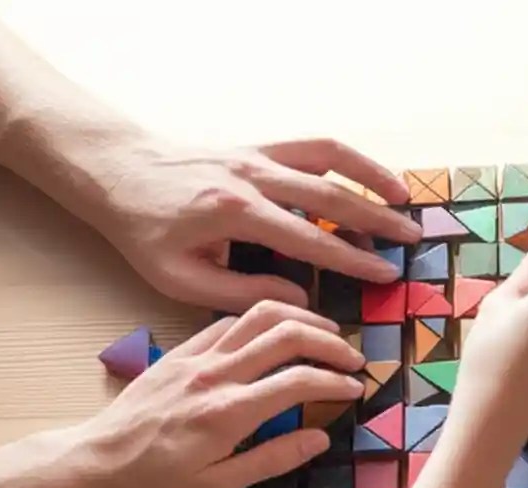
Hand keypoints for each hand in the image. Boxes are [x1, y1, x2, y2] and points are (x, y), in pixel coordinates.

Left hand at [74, 301, 364, 487]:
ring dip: (300, 318)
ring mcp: (196, 357)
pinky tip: (275, 331)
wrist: (93, 463)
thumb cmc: (154, 486)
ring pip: (258, 314)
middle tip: (351, 358)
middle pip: (286, 334)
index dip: (335, 381)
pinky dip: (261, 318)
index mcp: (228, 413)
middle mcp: (216, 374)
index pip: (299, 381)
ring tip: (324, 332)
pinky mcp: (180, 351)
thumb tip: (320, 438)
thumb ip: (271, 459)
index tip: (356, 390)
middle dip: (329, 341)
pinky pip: (228, 320)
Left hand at [77, 135, 421, 312]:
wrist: (116, 171)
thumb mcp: (179, 278)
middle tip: (411, 241)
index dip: (352, 260)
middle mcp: (253, 176)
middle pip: (331, 195)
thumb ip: (240, 293)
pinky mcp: (258, 145)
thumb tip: (298, 303)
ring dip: (371, 176)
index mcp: (235, 213)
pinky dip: (348, 159)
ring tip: (404, 199)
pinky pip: (312, 146)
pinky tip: (370, 176)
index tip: (385, 275)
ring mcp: (257, 154)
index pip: (310, 239)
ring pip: (329, 158)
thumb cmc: (144, 232)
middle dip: (377, 219)